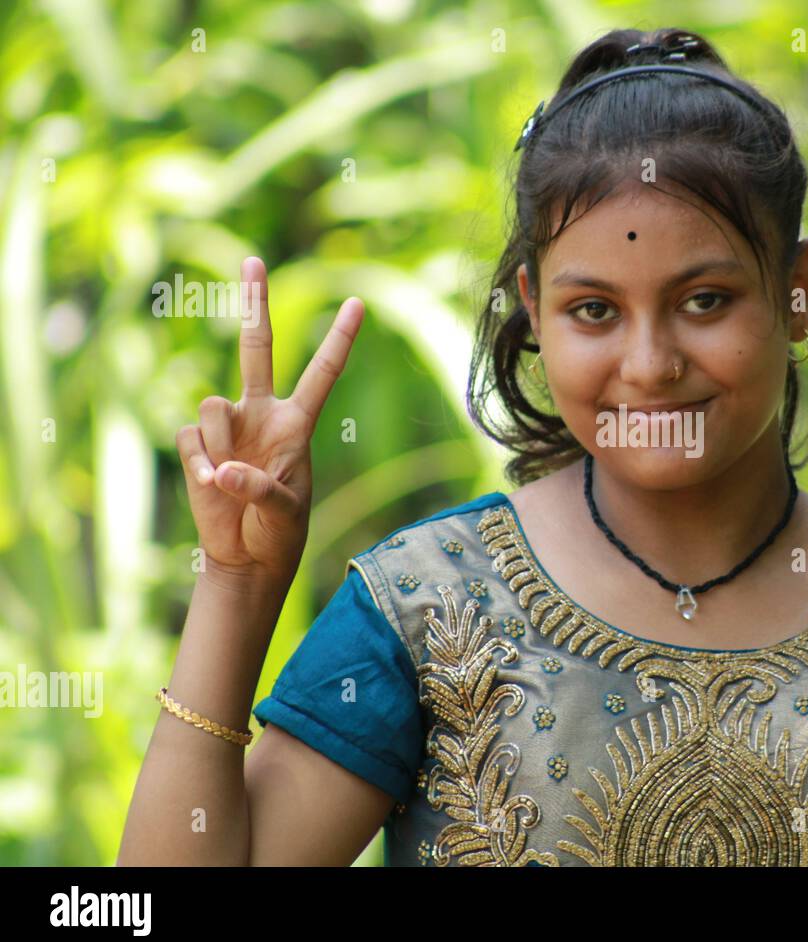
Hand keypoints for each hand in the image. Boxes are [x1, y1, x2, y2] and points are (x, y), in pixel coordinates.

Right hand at [176, 257, 362, 586]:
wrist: (245, 556)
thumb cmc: (280, 532)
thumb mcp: (285, 512)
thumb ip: (260, 488)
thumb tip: (225, 470)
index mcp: (297, 422)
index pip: (323, 371)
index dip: (339, 338)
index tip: (358, 301)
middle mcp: (261, 412)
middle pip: (256, 347)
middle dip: (253, 303)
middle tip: (253, 258)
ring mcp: (227, 425)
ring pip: (211, 405)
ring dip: (218, 443)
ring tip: (229, 480)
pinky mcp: (196, 442)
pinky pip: (188, 437)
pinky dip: (198, 463)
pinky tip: (210, 485)